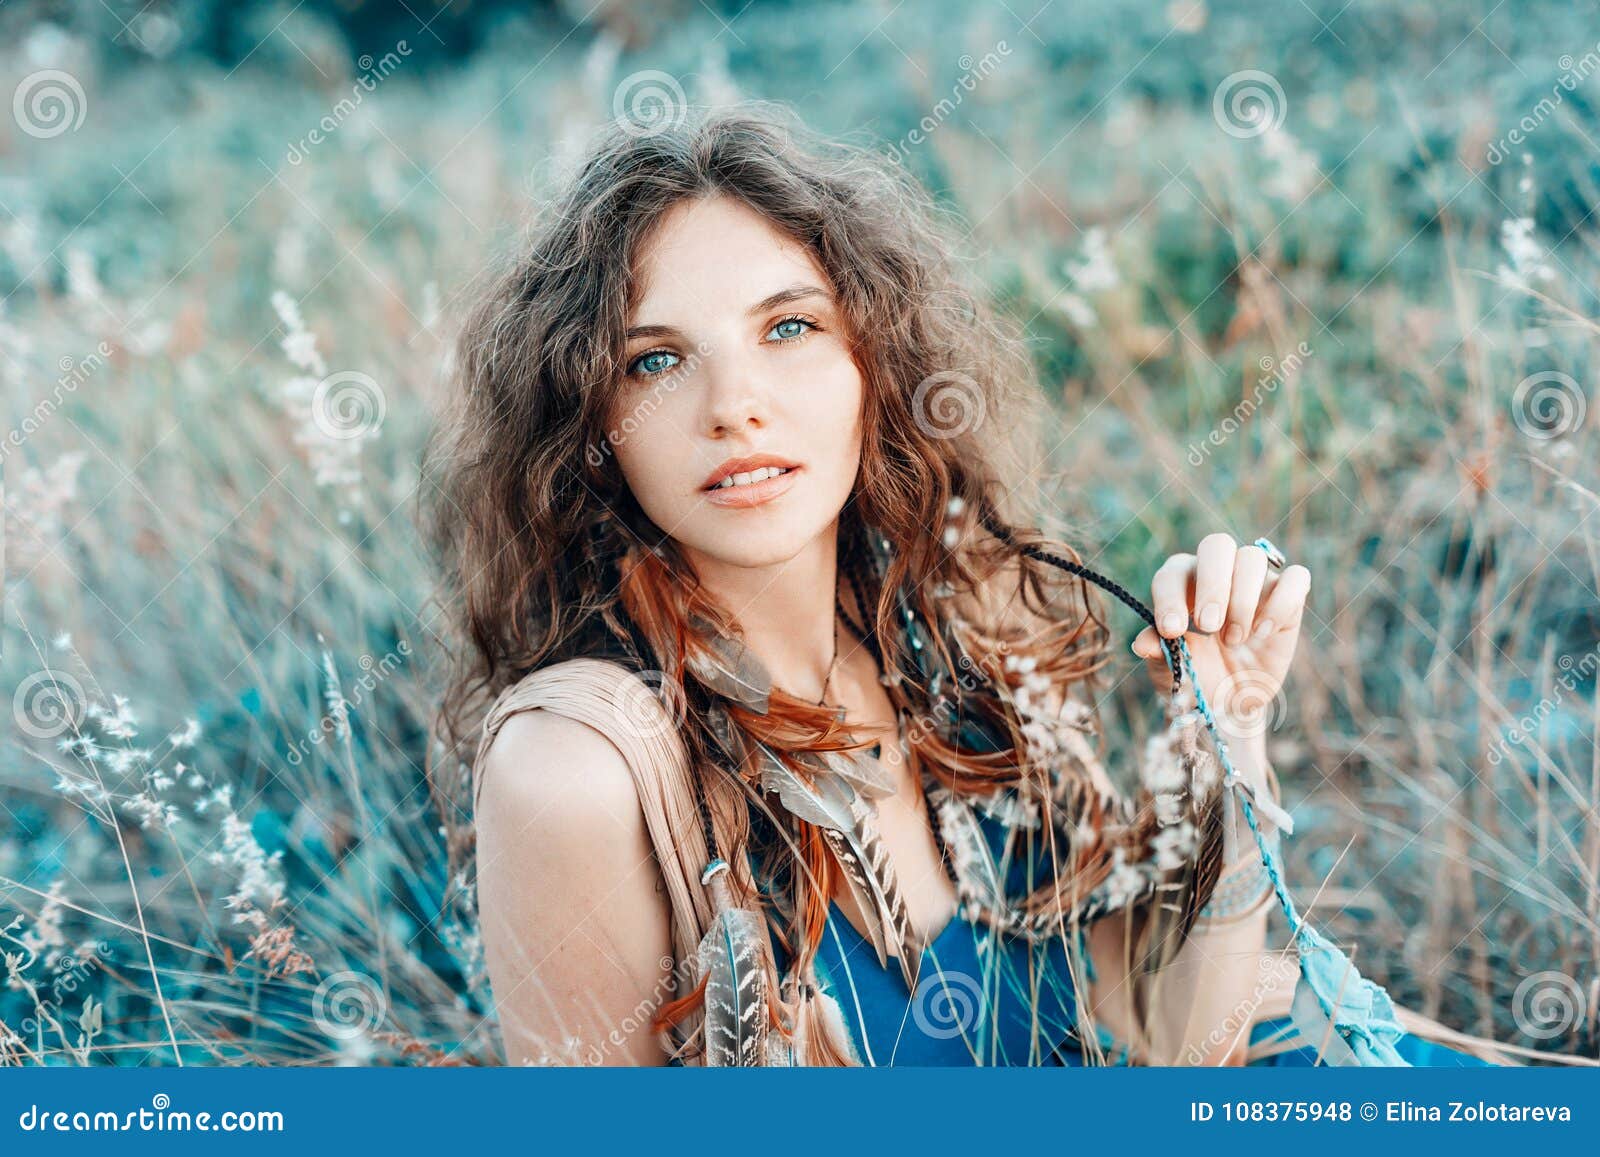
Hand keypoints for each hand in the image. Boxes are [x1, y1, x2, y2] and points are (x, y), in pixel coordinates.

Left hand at [1129, 533, 1309, 736]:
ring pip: (1253, 558)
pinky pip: (1295, 578)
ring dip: (1242, 602)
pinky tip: (1263, 632)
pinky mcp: (1287, 594)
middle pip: (1216, 545)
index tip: (1172, 632)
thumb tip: (1142, 644)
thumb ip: (1157, 652)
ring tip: (1234, 641)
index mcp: (1181, 582)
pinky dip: (1280, 603)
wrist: (1231, 701)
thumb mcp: (1171, 670)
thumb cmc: (1195, 675)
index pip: (1172, 573)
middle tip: (1210, 626)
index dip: (1170, 599)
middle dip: (1212, 585)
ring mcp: (1254, 580)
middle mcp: (1217, 572)